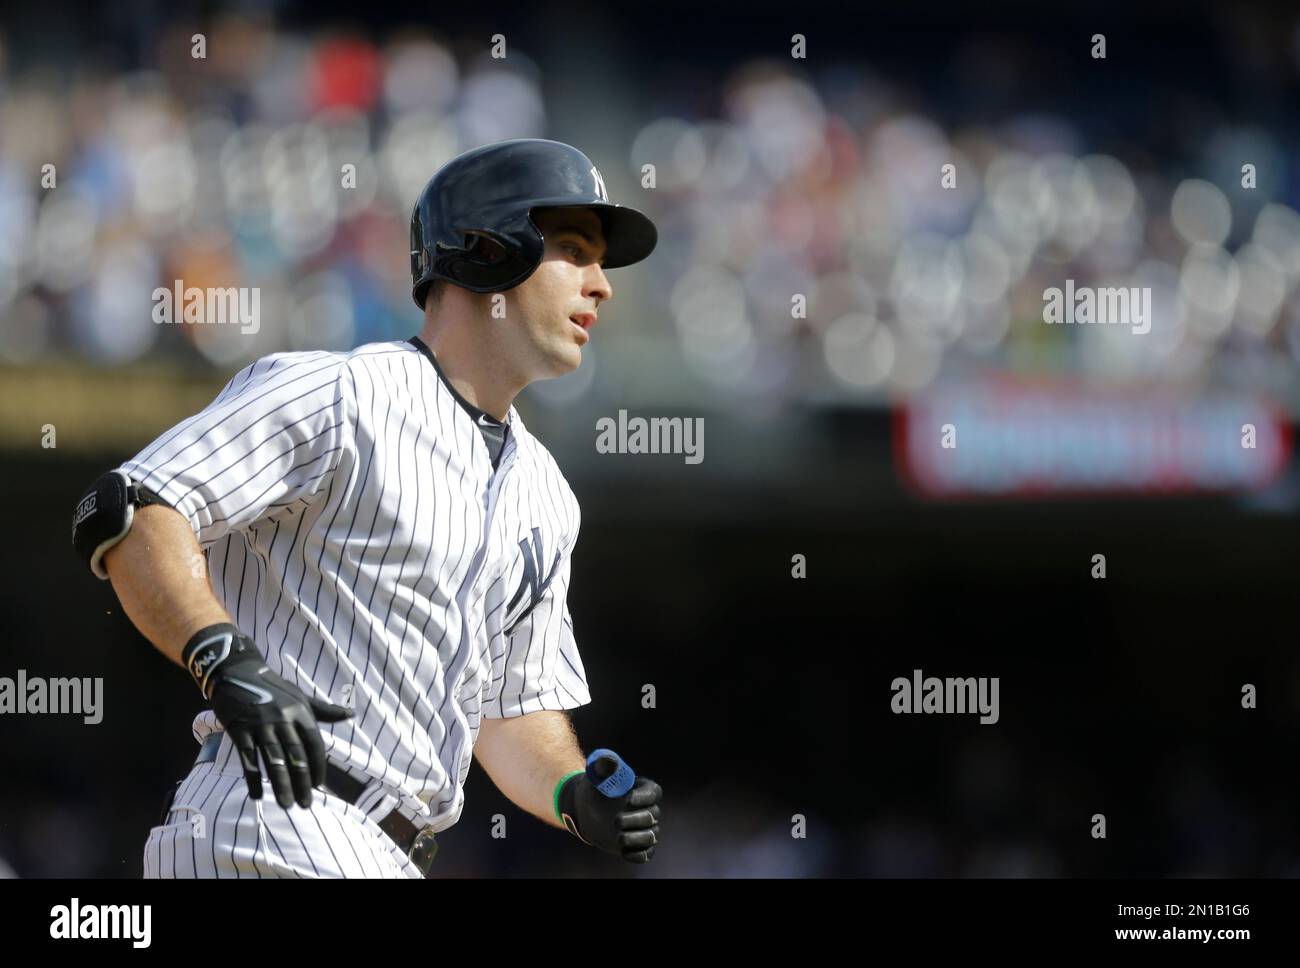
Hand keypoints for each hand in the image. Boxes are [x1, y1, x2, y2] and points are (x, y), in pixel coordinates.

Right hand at [181, 623, 351, 808]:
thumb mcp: (300, 696)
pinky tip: (258, 795)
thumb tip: (351, 715)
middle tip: (305, 804)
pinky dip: (253, 779)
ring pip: (273, 760)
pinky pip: (248, 759)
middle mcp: (282, 719)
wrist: (236, 672)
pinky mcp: (239, 730)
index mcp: (300, 711)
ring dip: (280, 785)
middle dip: (301, 782)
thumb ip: (324, 710)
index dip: (317, 766)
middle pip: (295, 756)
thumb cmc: (273, 688)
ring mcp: (260, 725)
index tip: (318, 786)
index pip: (314, 744)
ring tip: (287, 805)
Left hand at [558, 768, 662, 862]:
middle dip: (636, 819)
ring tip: (618, 837)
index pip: (654, 793)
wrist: (586, 810)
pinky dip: (638, 855)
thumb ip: (602, 767)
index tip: (628, 799)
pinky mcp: (637, 845)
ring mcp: (644, 828)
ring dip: (636, 838)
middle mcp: (648, 809)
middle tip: (616, 821)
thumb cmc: (594, 790)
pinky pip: (646, 854)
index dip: (644, 797)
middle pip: (652, 816)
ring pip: (651, 836)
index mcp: (642, 789)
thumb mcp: (596, 775)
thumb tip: (609, 763)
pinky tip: (624, 852)